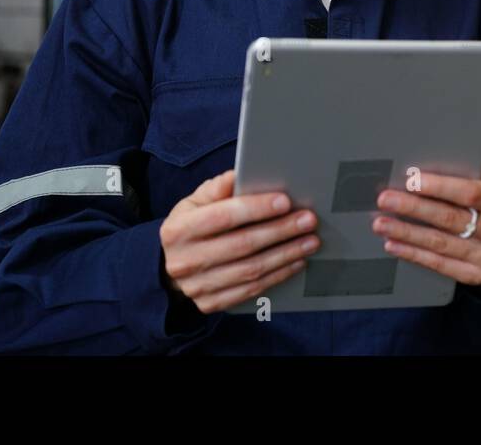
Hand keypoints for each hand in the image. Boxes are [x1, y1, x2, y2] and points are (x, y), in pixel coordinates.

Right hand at [160, 170, 318, 313]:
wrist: (170, 266)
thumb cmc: (190, 227)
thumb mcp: (194, 203)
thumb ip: (217, 189)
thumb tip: (239, 176)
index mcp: (178, 230)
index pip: (223, 217)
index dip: (256, 209)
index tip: (285, 201)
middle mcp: (185, 261)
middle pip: (242, 245)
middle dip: (280, 231)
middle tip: (308, 220)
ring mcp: (197, 287)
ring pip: (250, 271)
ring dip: (286, 255)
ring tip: (309, 241)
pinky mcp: (210, 304)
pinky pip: (251, 290)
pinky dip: (278, 275)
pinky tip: (296, 262)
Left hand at [371, 142, 480, 286]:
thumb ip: (480, 165)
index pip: (470, 193)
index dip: (439, 186)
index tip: (411, 180)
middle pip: (450, 218)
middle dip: (413, 207)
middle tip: (385, 200)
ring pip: (440, 243)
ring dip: (406, 232)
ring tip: (381, 223)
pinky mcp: (476, 276)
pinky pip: (439, 265)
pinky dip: (413, 254)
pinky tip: (394, 245)